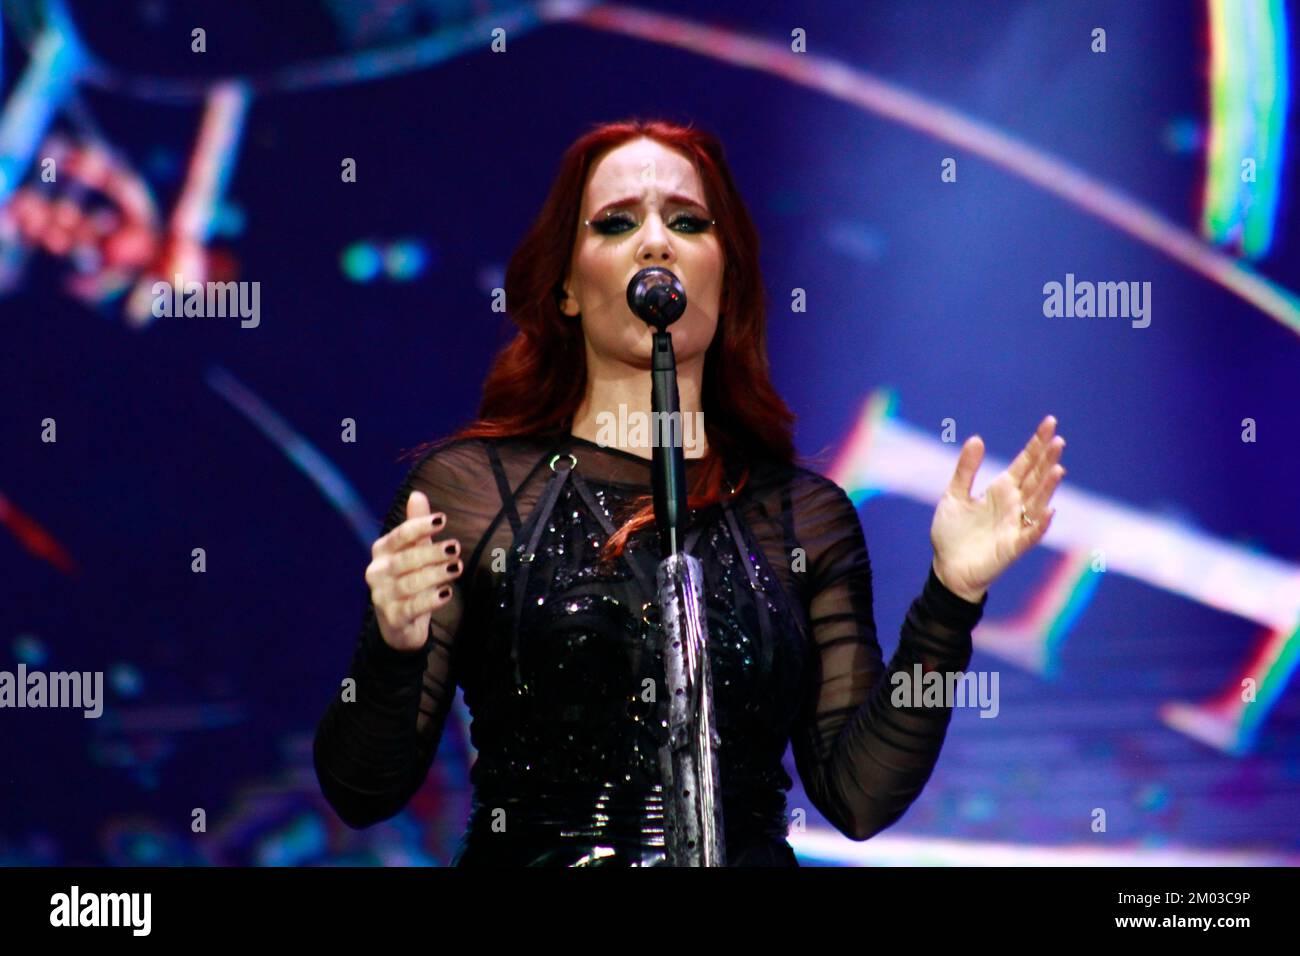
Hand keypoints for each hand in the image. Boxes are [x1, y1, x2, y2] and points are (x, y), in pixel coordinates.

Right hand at [365, 490, 463, 650]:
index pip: (400, 535)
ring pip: (411, 583)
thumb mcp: (414, 551)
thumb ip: (416, 526)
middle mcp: (377, 572)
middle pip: (406, 559)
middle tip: (455, 548)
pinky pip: (413, 607)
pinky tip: (446, 593)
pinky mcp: (392, 618)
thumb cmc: (409, 579)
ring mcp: (382, 596)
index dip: (420, 526)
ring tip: (457, 568)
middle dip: (432, 552)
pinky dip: (430, 600)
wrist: (399, 623)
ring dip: (435, 574)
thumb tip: (417, 494)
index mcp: (381, 551)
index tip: (442, 520)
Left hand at [929, 415, 1065, 601]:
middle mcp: (1013, 505)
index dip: (1037, 443)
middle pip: (1035, 478)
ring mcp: (1016, 525)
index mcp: (1000, 490)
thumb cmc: (952, 532)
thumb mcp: (954, 495)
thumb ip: (966, 469)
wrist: (946, 567)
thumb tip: (976, 438)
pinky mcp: (1012, 546)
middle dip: (1046, 460)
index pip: (1024, 463)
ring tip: (1058, 468)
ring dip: (1048, 487)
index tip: (1050, 422)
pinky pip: (1030, 534)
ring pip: (1037, 502)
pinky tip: (1049, 510)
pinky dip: (1040, 523)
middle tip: (1058, 440)